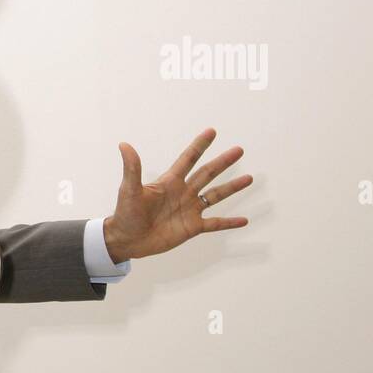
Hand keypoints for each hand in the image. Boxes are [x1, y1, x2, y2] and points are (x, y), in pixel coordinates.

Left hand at [103, 128, 250, 261]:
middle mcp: (183, 193)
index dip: (199, 146)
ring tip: (249, 178)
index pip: (188, 159)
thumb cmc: (126, 213)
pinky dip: (228, 223)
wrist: (127, 240)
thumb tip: (124, 145)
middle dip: (223, 162)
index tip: (212, 131)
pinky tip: (244, 221)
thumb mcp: (130, 190)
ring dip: (232, 188)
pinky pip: (214, 224)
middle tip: (239, 150)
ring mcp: (189, 210)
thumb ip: (132, 168)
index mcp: (170, 182)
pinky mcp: (192, 228)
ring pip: (215, 196)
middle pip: (207, 173)